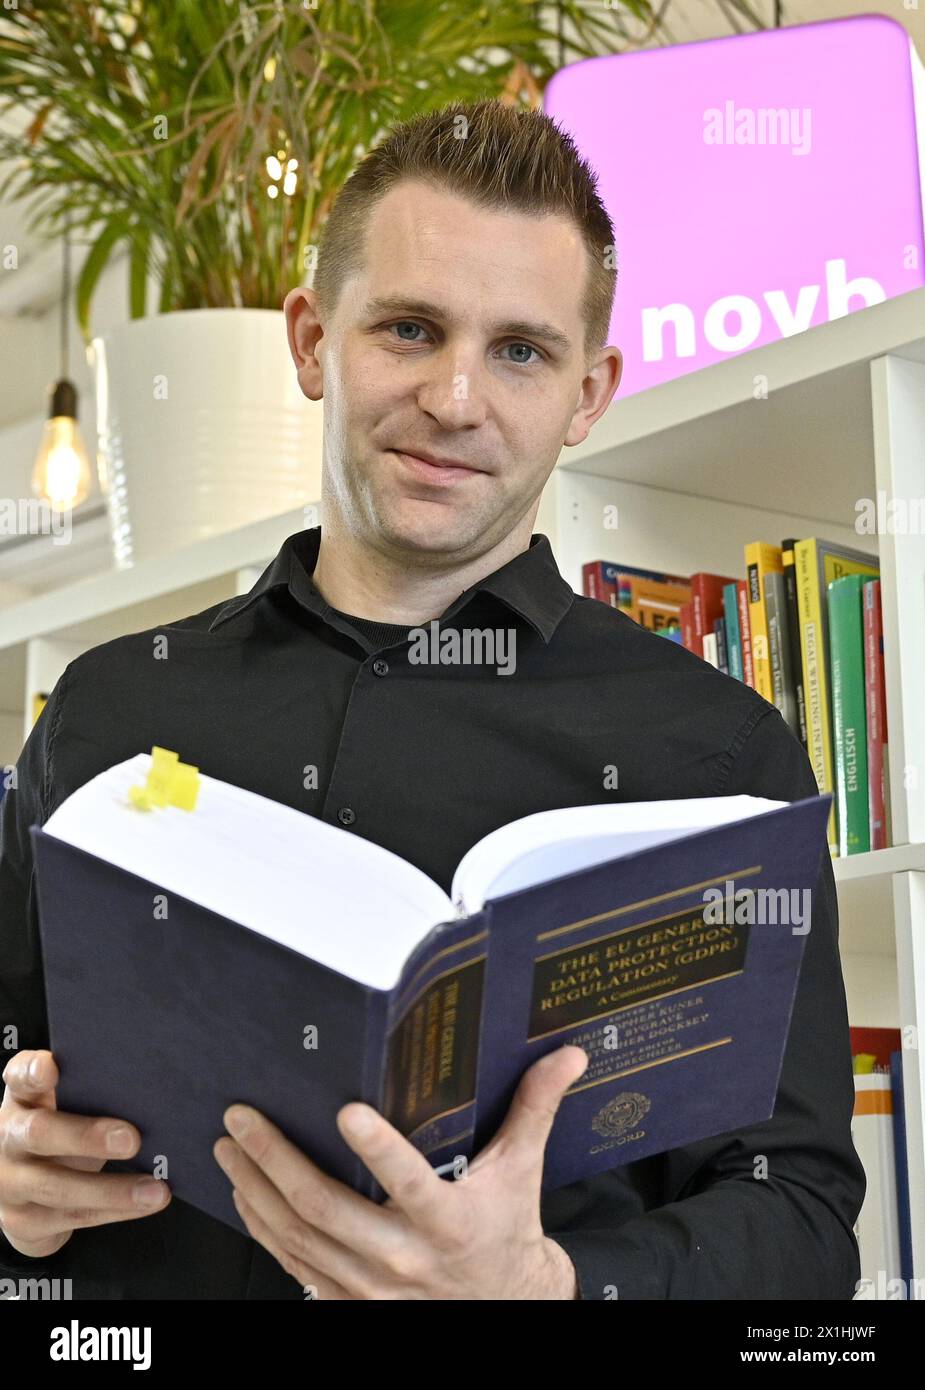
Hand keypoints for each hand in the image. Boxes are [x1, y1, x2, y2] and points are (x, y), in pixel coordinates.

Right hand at [0, 1049, 170, 1258]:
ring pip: (58, 1187)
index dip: (32, 1072)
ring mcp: (10, 1183)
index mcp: (21, 1099)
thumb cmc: (62, 1130)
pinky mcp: (22, 1221)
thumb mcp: (68, 1105)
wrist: (27, 1190)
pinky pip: (72, 1217)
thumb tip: (150, 1085)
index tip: (50, 1068)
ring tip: (156, 1189)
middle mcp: (7, 1138)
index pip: (19, 1078)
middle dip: (85, 1137)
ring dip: (112, 1190)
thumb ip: (92, 1089)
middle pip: (38, 1133)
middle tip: (132, 1139)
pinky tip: (145, 1203)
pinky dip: (115, 1210)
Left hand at [214, 1043, 587, 1298]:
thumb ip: (535, 1106)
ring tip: (229, 1146)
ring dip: (255, 1189)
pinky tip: (244, 1193)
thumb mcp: (523, 1170)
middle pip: (326, 1208)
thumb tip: (568, 1052)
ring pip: (297, 1238)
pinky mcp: (348, 1303)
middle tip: (243, 1117)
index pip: (410, 1182)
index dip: (379, 1148)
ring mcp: (370, 1289)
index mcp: (450, 1221)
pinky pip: (293, 1266)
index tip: (346, 1110)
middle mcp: (405, 1259)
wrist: (504, 1308)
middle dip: (275, 1159)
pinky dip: (262, 1227)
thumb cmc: (507, 1231)